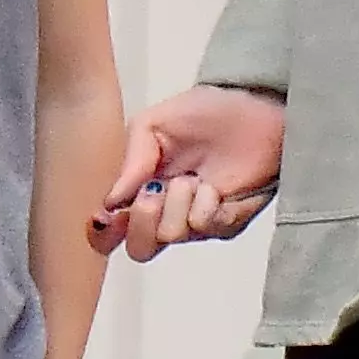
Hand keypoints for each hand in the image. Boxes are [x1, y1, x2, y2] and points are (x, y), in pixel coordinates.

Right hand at [95, 85, 286, 262]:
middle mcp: (164, 214)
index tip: (110, 213)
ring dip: (178, 200)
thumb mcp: (153, 125)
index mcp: (138, 192)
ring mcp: (195, 224)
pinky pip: (204, 225)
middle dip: (142, 218)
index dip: (102, 232)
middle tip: (155, 189)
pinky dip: (206, 202)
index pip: (108, 234)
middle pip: (139, 249)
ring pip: (170, 235)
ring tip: (193, 177)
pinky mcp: (225, 225)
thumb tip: (111, 202)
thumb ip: (130, 162)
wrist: (256, 109)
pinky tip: (213, 187)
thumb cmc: (206, 113)